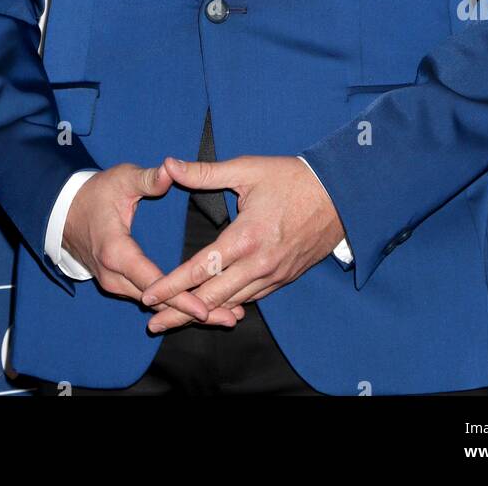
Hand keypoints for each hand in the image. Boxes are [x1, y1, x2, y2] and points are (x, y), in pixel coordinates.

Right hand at [62, 161, 245, 329]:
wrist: (63, 210)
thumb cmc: (95, 193)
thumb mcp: (121, 180)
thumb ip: (148, 179)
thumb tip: (171, 170)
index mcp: (117, 252)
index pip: (153, 282)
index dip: (180, 296)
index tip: (206, 307)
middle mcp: (114, 276)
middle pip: (158, 301)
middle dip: (193, 311)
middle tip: (230, 318)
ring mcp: (113, 283)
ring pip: (154, 305)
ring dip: (186, 311)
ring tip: (224, 316)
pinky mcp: (117, 284)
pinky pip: (147, 298)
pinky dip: (173, 305)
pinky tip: (198, 308)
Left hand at [139, 155, 344, 332]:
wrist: (339, 195)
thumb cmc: (291, 178)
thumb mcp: (247, 170)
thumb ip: (204, 173)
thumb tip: (168, 165)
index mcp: (245, 238)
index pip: (200, 269)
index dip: (172, 285)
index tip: (148, 296)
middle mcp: (258, 264)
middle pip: (212, 298)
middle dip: (180, 312)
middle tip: (152, 322)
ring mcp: (273, 276)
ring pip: (232, 304)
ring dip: (203, 314)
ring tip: (175, 321)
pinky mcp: (284, 279)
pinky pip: (251, 299)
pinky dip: (229, 307)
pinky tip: (215, 311)